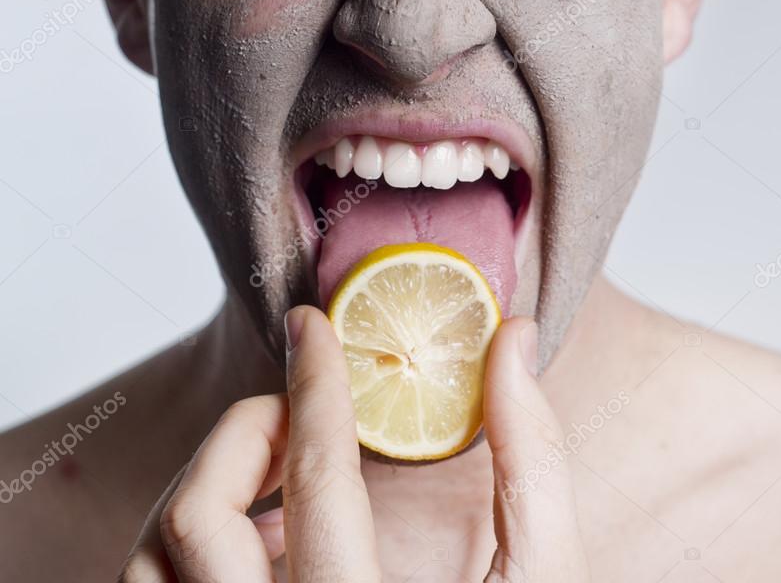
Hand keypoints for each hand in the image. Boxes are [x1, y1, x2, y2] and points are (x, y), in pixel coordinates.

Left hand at [117, 306, 589, 581]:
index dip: (317, 380)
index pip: (320, 475)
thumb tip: (514, 339)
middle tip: (299, 407)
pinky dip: (186, 554)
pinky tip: (257, 548)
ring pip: (147, 569)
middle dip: (245, 432)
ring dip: (202, 492)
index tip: (312, 324)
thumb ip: (532, 456)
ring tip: (274, 475)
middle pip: (199, 520)